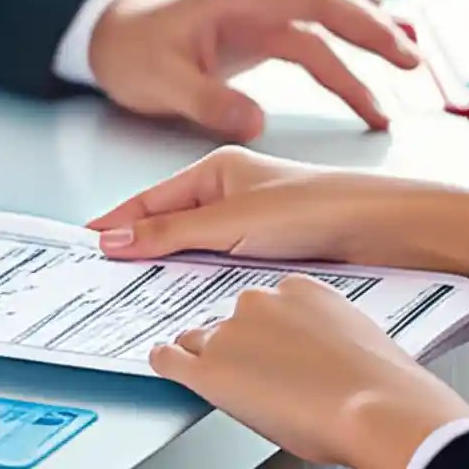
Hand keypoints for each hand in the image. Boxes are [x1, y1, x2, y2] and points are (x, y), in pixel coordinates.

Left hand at [88, 0, 421, 140]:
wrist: (106, 33)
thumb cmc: (129, 49)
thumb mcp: (160, 80)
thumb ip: (206, 100)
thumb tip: (257, 123)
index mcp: (236, 0)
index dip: (355, 18)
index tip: (390, 45)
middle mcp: (254, 3)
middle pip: (328, 6)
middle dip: (374, 30)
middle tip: (413, 63)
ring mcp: (256, 19)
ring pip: (323, 26)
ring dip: (363, 45)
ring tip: (407, 75)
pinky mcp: (254, 38)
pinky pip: (309, 43)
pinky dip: (340, 56)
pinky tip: (368, 70)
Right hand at [89, 147, 468, 276]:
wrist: (384, 229)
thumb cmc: (318, 207)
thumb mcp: (230, 221)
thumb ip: (168, 233)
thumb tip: (114, 239)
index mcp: (215, 171)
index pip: (148, 200)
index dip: (114, 222)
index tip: (84, 243)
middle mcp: (229, 194)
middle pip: (167, 225)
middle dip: (137, 249)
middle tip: (103, 274)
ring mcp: (248, 223)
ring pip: (193, 249)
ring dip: (170, 268)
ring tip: (137, 289)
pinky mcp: (267, 250)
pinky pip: (218, 266)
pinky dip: (200, 280)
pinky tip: (190, 296)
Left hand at [152, 275, 468, 467]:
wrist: (379, 411)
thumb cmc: (380, 385)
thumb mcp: (353, 337)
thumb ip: (320, 332)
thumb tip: (313, 352)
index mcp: (295, 289)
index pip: (259, 306)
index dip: (261, 334)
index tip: (269, 350)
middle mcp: (255, 303)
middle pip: (226, 322)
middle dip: (235, 348)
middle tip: (257, 376)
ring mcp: (229, 334)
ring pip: (198, 341)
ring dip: (209, 360)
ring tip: (234, 385)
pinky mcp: (208, 369)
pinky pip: (168, 358)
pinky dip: (167, 363)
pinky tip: (168, 367)